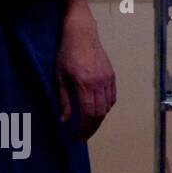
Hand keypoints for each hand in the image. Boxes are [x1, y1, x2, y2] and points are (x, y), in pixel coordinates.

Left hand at [56, 12, 116, 139]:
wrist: (82, 34)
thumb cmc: (66, 54)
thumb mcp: (59, 77)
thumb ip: (63, 99)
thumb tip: (64, 119)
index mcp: (84, 84)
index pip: (87, 114)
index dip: (83, 128)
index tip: (76, 137)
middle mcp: (99, 84)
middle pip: (99, 113)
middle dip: (91, 128)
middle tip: (83, 137)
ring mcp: (108, 80)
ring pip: (107, 107)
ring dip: (99, 119)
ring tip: (89, 126)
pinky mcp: (111, 76)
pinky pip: (112, 97)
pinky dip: (106, 108)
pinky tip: (98, 111)